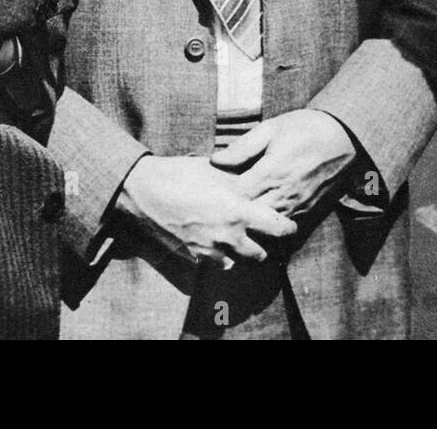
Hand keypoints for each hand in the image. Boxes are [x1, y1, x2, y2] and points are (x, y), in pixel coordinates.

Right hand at [115, 155, 297, 266]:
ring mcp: (210, 250)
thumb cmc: (181, 174)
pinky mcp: (193, 258)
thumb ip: (243, 182)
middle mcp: (228, 236)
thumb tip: (261, 183)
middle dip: (265, 246)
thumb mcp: (218, 172)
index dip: (287, 227)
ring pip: (238, 263)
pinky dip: (222, 258)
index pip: (277, 228)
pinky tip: (220, 246)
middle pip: (260, 254)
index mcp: (238, 212)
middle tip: (266, 236)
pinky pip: (216, 264)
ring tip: (243, 242)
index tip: (290, 225)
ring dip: (243, 255)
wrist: (145, 192)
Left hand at [210, 109, 357, 217]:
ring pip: (266, 227)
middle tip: (216, 209)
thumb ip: (242, 147)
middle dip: (233, 214)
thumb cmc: (304, 128)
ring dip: (251, 224)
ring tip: (234, 218)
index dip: (221, 196)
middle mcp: (283, 194)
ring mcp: (296, 205)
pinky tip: (259, 221)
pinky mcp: (307, 211)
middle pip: (250, 216)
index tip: (209, 192)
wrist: (344, 137)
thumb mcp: (271, 128)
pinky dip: (270, 227)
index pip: (237, 195)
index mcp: (271, 172)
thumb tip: (215, 160)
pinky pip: (284, 227)